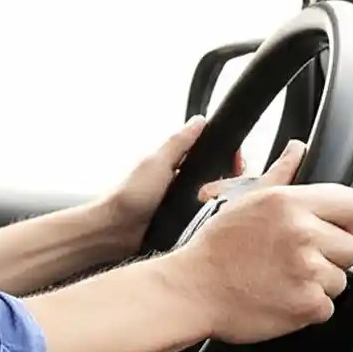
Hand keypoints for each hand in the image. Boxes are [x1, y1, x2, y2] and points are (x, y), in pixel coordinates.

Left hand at [101, 115, 240, 255]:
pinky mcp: (181, 224)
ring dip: (221, 201)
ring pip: (213, 199)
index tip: (238, 163)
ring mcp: (181, 204)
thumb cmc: (129, 194)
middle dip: (228, 180)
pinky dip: (212, 218)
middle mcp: (179, 182)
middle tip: (231, 187)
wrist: (114, 231)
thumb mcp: (157, 162)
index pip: (210, 154)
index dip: (227, 156)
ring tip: (226, 205)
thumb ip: (179, 142)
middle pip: (216, 177)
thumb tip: (199, 120)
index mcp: (173, 164)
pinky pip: (204, 219)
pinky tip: (217, 220)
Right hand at [171, 140, 352, 343]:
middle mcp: (301, 233)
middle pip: (350, 248)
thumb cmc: (213, 250)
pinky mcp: (307, 304)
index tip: (325, 232)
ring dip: (315, 284)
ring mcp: (306, 271)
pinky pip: (326, 307)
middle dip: (326, 257)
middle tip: (290, 260)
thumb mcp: (243, 202)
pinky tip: (279, 298)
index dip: (341, 221)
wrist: (189, 291)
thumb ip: (279, 174)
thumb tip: (296, 150)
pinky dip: (306, 308)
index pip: (351, 205)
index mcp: (288, 203)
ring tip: (279, 280)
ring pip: (339, 280)